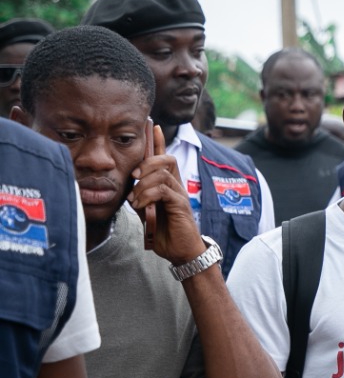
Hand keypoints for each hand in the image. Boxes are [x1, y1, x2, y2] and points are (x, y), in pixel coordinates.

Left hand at [126, 123, 205, 263]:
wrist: (181, 251)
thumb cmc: (165, 232)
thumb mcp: (147, 212)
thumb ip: (140, 198)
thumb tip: (128, 189)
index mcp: (168, 186)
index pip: (164, 158)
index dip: (159, 142)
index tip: (153, 126)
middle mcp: (176, 186)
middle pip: (167, 159)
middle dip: (148, 162)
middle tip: (134, 174)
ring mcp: (179, 194)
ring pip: (162, 174)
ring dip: (143, 184)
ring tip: (134, 198)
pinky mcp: (180, 205)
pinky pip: (163, 190)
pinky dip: (147, 195)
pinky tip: (140, 205)